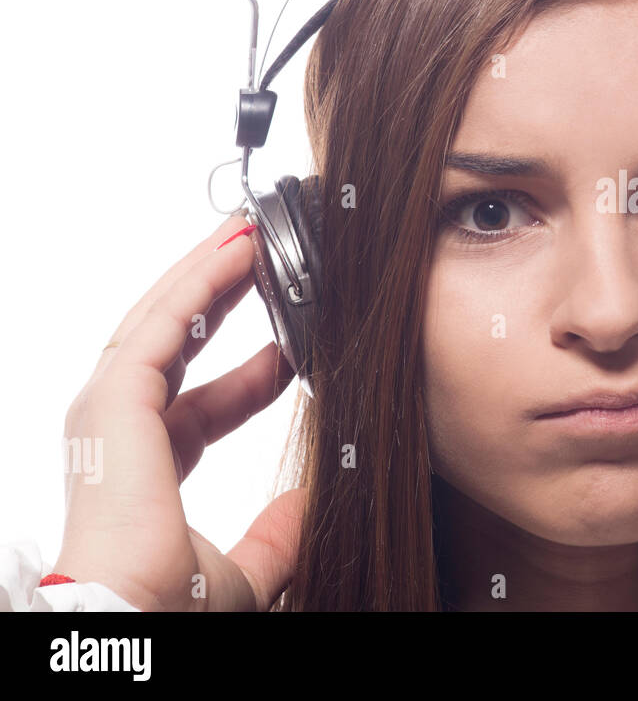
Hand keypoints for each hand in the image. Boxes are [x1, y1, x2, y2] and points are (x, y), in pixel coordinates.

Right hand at [54, 214, 304, 610]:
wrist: (134, 622)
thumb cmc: (170, 607)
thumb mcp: (247, 572)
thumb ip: (279, 538)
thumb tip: (312, 506)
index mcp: (148, 467)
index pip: (202, 401)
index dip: (252, 373)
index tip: (295, 347)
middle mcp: (123, 431)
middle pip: (175, 342)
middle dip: (219, 295)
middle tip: (259, 254)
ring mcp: (110, 409)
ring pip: (164, 319)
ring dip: (208, 271)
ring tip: (248, 230)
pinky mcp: (113, 396)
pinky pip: (163, 323)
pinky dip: (200, 282)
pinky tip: (236, 251)